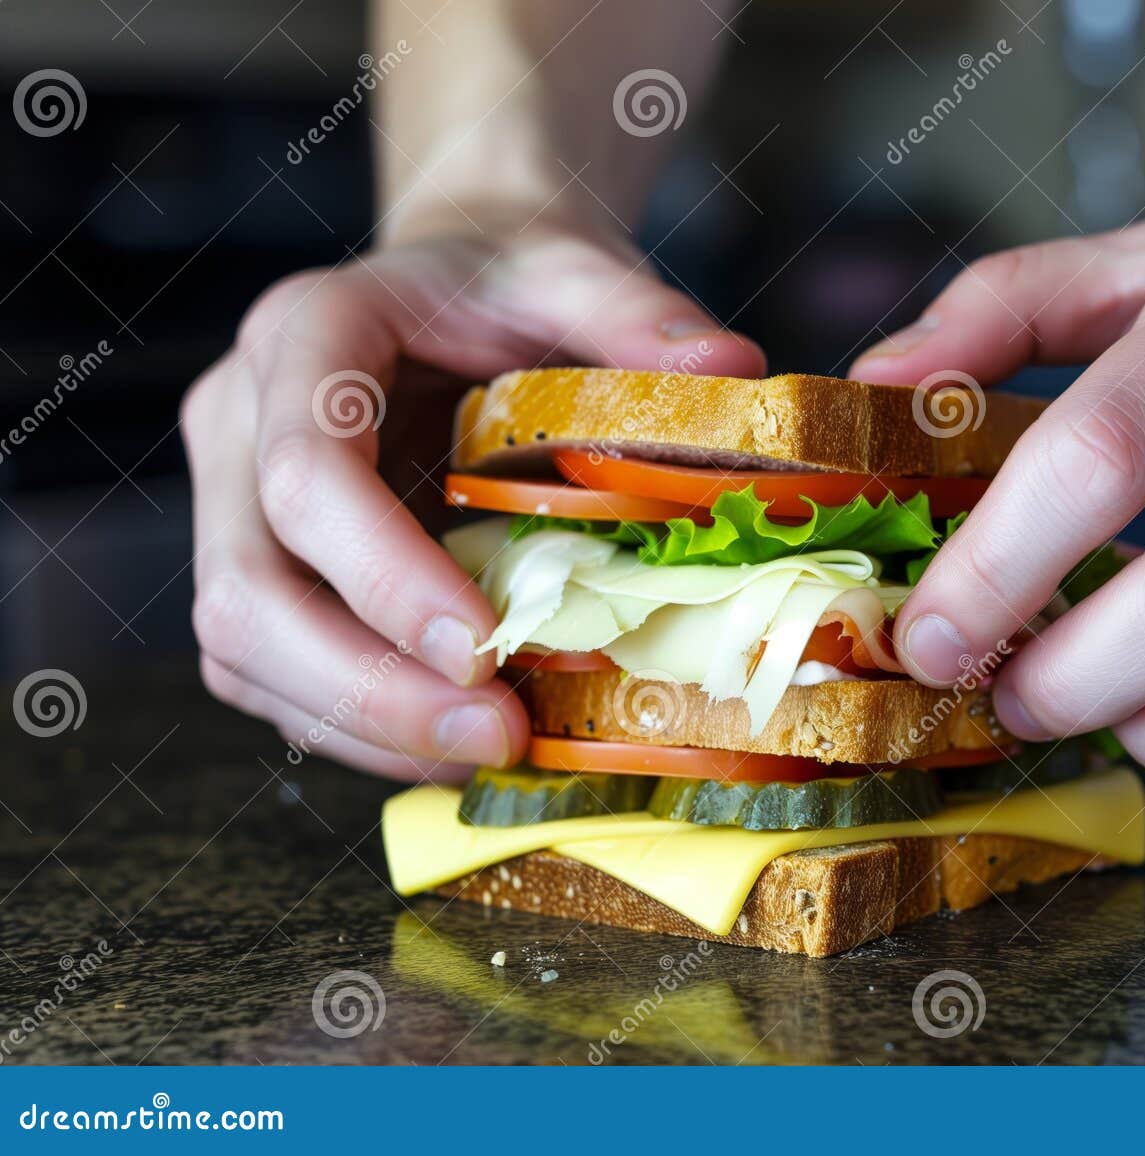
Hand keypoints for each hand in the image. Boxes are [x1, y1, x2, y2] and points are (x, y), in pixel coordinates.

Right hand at [183, 216, 764, 778]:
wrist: (453, 286)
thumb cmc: (507, 281)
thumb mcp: (572, 273)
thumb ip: (637, 314)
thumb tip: (733, 372)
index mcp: (307, 334)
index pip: (308, 474)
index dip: (384, 574)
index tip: (483, 646)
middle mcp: (242, 421)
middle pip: (246, 591)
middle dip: (367, 686)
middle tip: (496, 733)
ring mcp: (235, 503)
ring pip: (245, 651)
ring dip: (365, 724)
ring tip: (492, 748)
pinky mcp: (260, 568)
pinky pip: (277, 676)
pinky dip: (363, 726)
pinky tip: (457, 739)